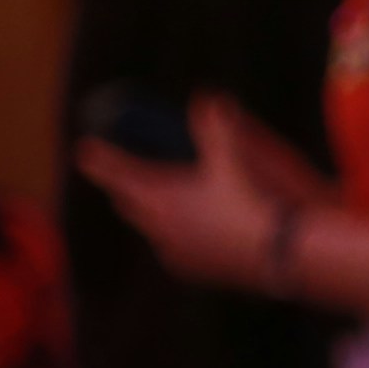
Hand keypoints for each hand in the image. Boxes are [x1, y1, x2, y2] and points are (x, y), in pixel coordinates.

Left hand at [78, 95, 308, 292]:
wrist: (283, 253)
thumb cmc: (252, 203)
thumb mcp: (233, 160)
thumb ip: (215, 129)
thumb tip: (207, 98)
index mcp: (161, 198)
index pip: (118, 173)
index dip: (100, 159)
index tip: (84, 148)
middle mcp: (159, 227)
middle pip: (128, 202)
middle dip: (126, 185)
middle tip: (127, 172)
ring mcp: (173, 251)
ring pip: (150, 226)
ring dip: (152, 211)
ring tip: (165, 201)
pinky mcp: (191, 269)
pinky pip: (171, 248)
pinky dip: (175, 234)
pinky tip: (193, 231)